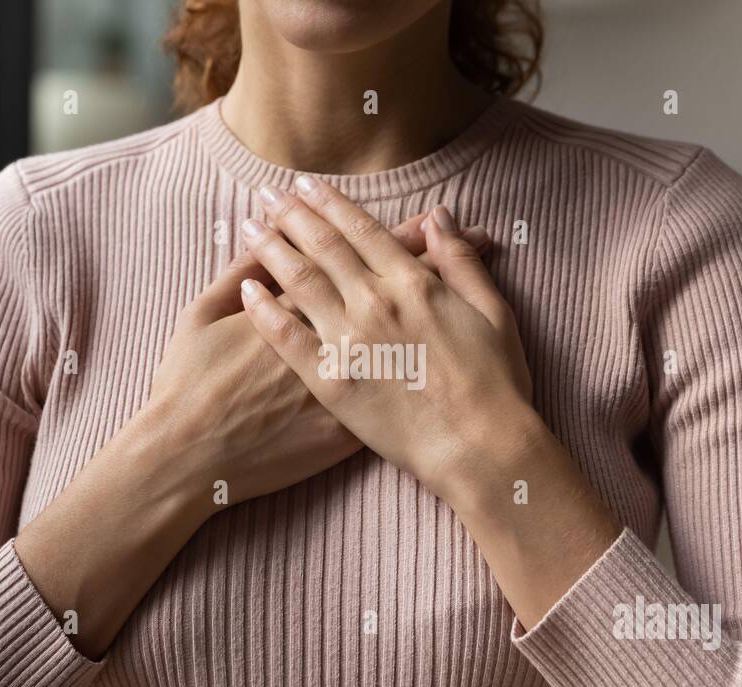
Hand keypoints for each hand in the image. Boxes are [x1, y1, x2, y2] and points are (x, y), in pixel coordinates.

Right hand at [16, 209, 491, 657]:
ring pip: (410, 339)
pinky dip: (429, 375)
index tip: (437, 220)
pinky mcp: (348, 427)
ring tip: (484, 290)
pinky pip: (399, 397)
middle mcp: (332, 337)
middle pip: (401, 291)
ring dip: (451, 309)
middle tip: (484, 239)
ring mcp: (346, 383)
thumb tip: (263, 240)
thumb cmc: (189, 385)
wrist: (193, 457)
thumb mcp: (201, 314)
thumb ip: (238, 274)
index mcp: (304, 300)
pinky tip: (456, 360)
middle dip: (444, 264)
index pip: (364, 256)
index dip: (403, 235)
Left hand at [237, 176, 532, 500]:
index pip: (361, 229)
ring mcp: (350, 340)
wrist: (480, 447)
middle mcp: (375, 302)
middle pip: (323, 246)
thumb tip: (438, 215)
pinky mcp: (331, 381)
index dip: (330, 202)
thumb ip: (461, 261)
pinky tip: (246, 290)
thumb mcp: (493, 312)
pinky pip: (287, 338)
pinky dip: (263, 310)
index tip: (306, 184)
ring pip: (299, 281)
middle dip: (291, 214)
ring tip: (249, 228)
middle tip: (265, 194)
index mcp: (414, 283)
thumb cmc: (495, 385)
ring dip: (271, 249)